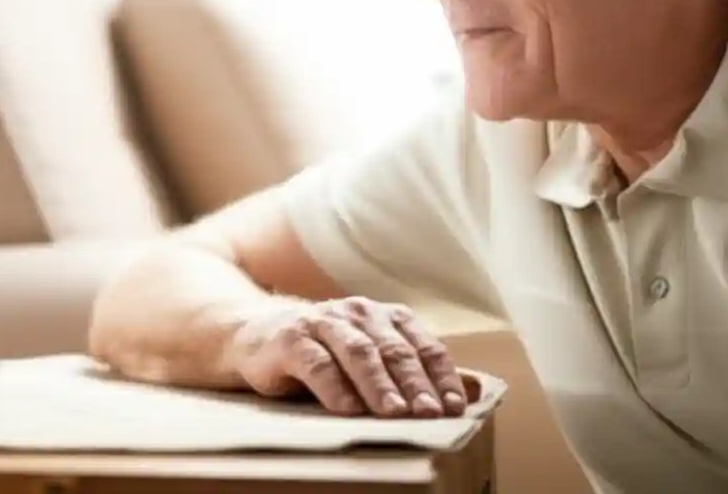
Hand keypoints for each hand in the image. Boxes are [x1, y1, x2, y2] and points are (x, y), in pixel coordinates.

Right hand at [228, 297, 468, 417]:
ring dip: (379, 384)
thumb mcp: (369, 356)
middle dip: (414, 383)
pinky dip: (335, 387)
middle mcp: (356, 313)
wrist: (255, 334)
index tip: (454, 406)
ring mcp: (322, 322)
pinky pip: (316, 363)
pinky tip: (348, 408)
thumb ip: (412, 372)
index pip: (422, 345)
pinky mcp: (290, 338)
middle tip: (429, 413)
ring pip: (358, 352)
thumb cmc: (322, 352)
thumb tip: (472, 394)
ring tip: (394, 412)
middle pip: (393, 349)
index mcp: (383, 317)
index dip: (441, 376)